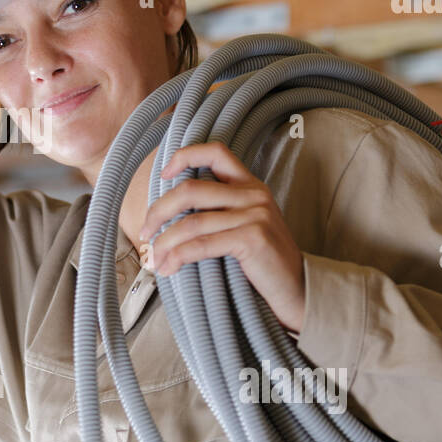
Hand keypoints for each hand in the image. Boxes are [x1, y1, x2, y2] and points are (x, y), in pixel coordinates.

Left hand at [138, 141, 305, 333]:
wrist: (296, 290)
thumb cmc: (261, 262)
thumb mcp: (242, 226)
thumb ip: (216, 212)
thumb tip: (165, 215)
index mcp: (250, 185)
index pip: (216, 151)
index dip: (185, 156)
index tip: (164, 174)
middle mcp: (254, 194)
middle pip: (191, 190)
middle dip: (159, 211)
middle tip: (145, 232)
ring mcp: (255, 215)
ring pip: (191, 223)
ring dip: (165, 244)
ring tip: (155, 261)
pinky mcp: (252, 238)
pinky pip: (202, 245)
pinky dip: (179, 257)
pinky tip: (170, 269)